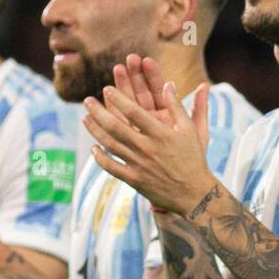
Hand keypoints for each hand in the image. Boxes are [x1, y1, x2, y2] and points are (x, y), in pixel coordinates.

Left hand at [83, 76, 214, 215]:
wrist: (193, 194)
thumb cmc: (193, 159)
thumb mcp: (190, 130)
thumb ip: (177, 107)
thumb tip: (167, 84)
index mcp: (161, 134)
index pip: (134, 112)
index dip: (118, 99)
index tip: (106, 89)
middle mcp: (147, 148)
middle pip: (116, 127)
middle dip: (99, 112)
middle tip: (87, 100)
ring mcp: (138, 165)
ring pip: (110, 144)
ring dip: (95, 130)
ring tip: (85, 118)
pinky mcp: (134, 179)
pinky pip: (111, 167)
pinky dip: (100, 157)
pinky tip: (94, 147)